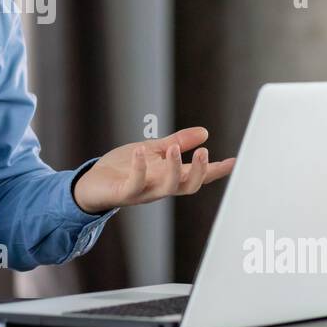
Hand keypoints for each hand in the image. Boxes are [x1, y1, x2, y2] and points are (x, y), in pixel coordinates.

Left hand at [72, 127, 234, 214]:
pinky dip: (139, 168)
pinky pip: (135, 184)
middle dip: (199, 171)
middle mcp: (160, 186)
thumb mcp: (153, 150)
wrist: (91, 184)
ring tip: (174, 148)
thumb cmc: (121, 169)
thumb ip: (178, 142)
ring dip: (173, 168)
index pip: (197, 175)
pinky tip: (141, 151)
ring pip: (167, 188)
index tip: (234, 162)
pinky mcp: (124, 193)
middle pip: (188, 186)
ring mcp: (143, 191)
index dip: (216, 170)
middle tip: (204, 152)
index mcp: (169, 176)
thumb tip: (204, 133)